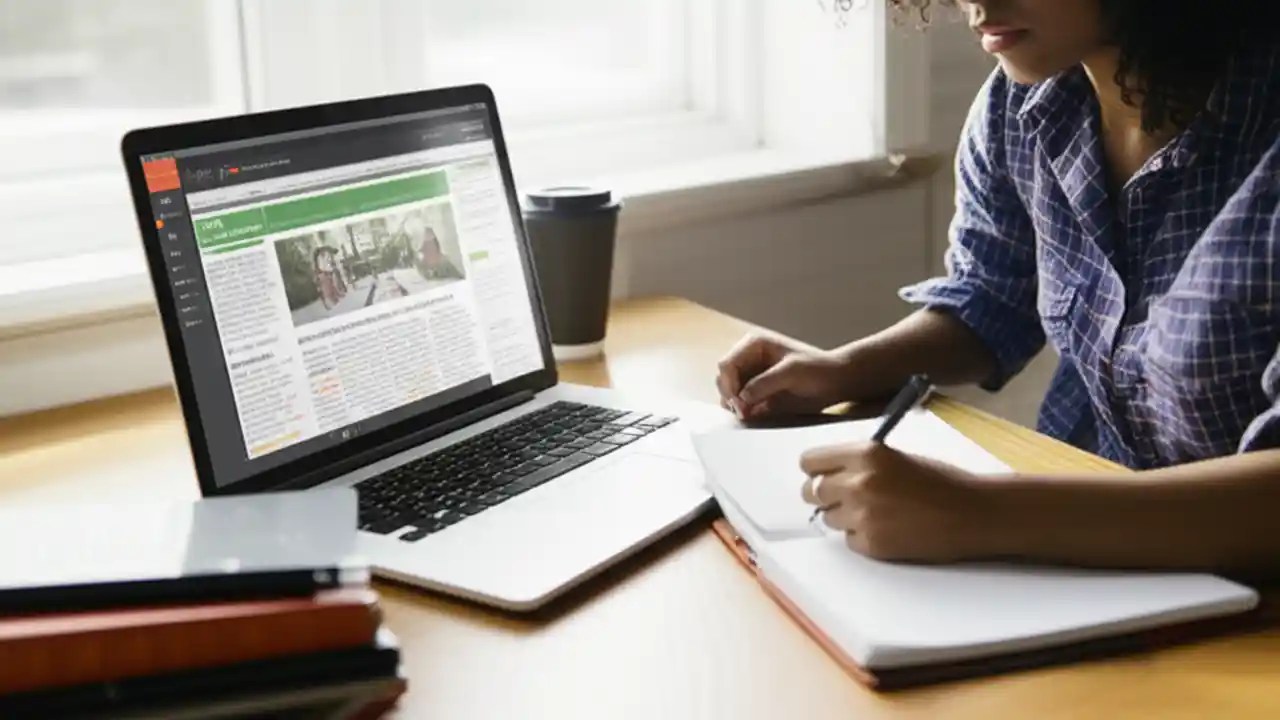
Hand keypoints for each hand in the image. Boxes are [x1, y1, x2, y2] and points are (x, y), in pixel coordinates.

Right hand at [715, 334, 852, 418]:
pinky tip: (752, 415)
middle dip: (730, 396)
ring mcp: (752, 377)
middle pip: (723, 379)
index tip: (739, 403)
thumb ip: (764, 383)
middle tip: (744, 412)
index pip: (727, 364)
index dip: (728, 384)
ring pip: (729, 393)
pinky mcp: (757, 394)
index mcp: (753, 345)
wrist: (836, 382)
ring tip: (748, 414)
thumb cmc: (817, 369)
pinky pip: (740, 404)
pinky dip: (742, 411)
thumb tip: (741, 399)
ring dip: (734, 405)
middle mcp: (748, 359)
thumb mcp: (791, 372)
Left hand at [800, 442, 1002, 562]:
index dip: (816, 470)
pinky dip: (862, 537)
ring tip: (877, 514)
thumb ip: (860, 463)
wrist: (972, 513)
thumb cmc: (940, 480)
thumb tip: (830, 474)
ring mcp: (862, 516)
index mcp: (865, 454)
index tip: (823, 475)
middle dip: (825, 495)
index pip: (810, 461)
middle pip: (811, 492)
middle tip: (844, 498)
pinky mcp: (871, 544)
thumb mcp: (895, 457)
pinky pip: (849, 540)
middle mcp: (857, 483)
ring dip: (845, 517)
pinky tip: (888, 530)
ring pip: (828, 518)